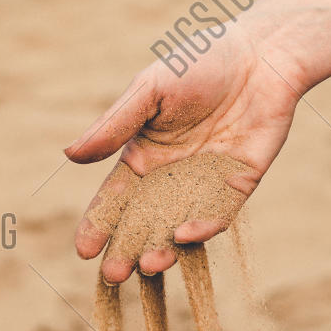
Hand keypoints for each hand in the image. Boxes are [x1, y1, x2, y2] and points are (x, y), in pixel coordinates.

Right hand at [65, 18, 303, 281]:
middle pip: (144, 222)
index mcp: (142, 156)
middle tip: (114, 275)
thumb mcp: (149, 90)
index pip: (115, 198)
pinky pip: (218, 214)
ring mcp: (204, 184)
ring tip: (148, 266)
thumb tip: (70, 155)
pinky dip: (202, 227)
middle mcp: (171, 177)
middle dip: (127, 249)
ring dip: (163, 248)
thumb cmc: (198, 63)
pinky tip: (184, 236)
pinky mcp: (238, 185)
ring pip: (179, 226)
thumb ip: (114, 124)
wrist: (260, 55)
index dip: (99, 224)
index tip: (83, 251)